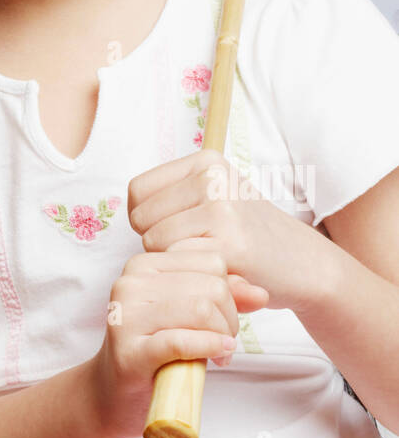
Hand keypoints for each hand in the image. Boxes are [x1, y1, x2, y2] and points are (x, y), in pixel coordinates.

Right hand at [91, 248, 268, 437]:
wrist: (116, 395)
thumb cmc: (155, 351)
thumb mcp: (189, 316)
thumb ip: (222, 298)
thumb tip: (260, 293)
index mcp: (143, 264)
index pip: (211, 261)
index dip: (230, 292)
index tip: (224, 319)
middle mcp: (130, 282)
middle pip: (211, 286)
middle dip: (230, 318)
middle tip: (226, 341)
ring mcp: (126, 315)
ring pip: (201, 310)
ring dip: (223, 336)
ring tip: (221, 353)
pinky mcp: (129, 351)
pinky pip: (182, 341)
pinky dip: (209, 348)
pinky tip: (218, 356)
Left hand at [127, 147, 320, 313]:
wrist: (305, 264)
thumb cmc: (249, 234)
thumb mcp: (216, 196)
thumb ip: (175, 196)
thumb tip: (131, 211)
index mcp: (206, 161)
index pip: (137, 191)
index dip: (146, 219)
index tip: (174, 230)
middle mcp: (213, 178)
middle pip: (141, 219)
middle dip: (160, 241)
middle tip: (197, 248)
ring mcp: (221, 209)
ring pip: (154, 242)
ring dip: (174, 261)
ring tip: (207, 259)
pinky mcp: (229, 244)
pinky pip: (177, 262)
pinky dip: (190, 275)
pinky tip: (217, 273)